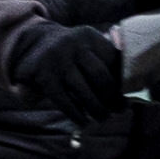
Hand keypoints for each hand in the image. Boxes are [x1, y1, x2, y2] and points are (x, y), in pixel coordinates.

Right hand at [21, 22, 136, 118]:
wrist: (31, 44)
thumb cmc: (70, 54)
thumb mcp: (86, 47)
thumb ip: (106, 61)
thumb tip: (128, 92)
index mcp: (89, 36)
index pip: (113, 61)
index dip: (122, 82)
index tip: (126, 97)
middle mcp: (74, 44)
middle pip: (100, 75)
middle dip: (111, 97)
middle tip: (117, 111)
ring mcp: (57, 60)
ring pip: (83, 90)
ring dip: (96, 109)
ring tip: (103, 118)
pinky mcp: (45, 76)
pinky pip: (65, 101)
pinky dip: (77, 114)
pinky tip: (84, 122)